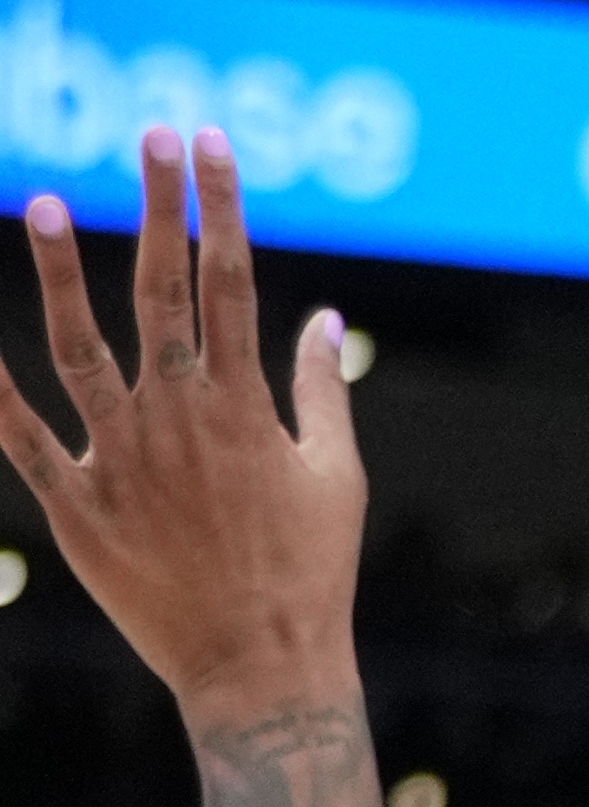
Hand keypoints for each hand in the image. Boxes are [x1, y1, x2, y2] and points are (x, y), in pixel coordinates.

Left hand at [0, 131, 365, 732]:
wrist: (260, 671)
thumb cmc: (309, 576)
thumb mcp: (339, 479)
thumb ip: (322, 392)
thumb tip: (321, 319)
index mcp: (243, 407)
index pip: (231, 282)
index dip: (219, 205)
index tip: (210, 144)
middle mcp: (178, 420)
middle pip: (163, 292)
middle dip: (158, 206)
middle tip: (150, 134)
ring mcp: (121, 460)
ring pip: (81, 348)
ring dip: (63, 274)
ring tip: (47, 205)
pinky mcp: (77, 507)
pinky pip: (21, 440)